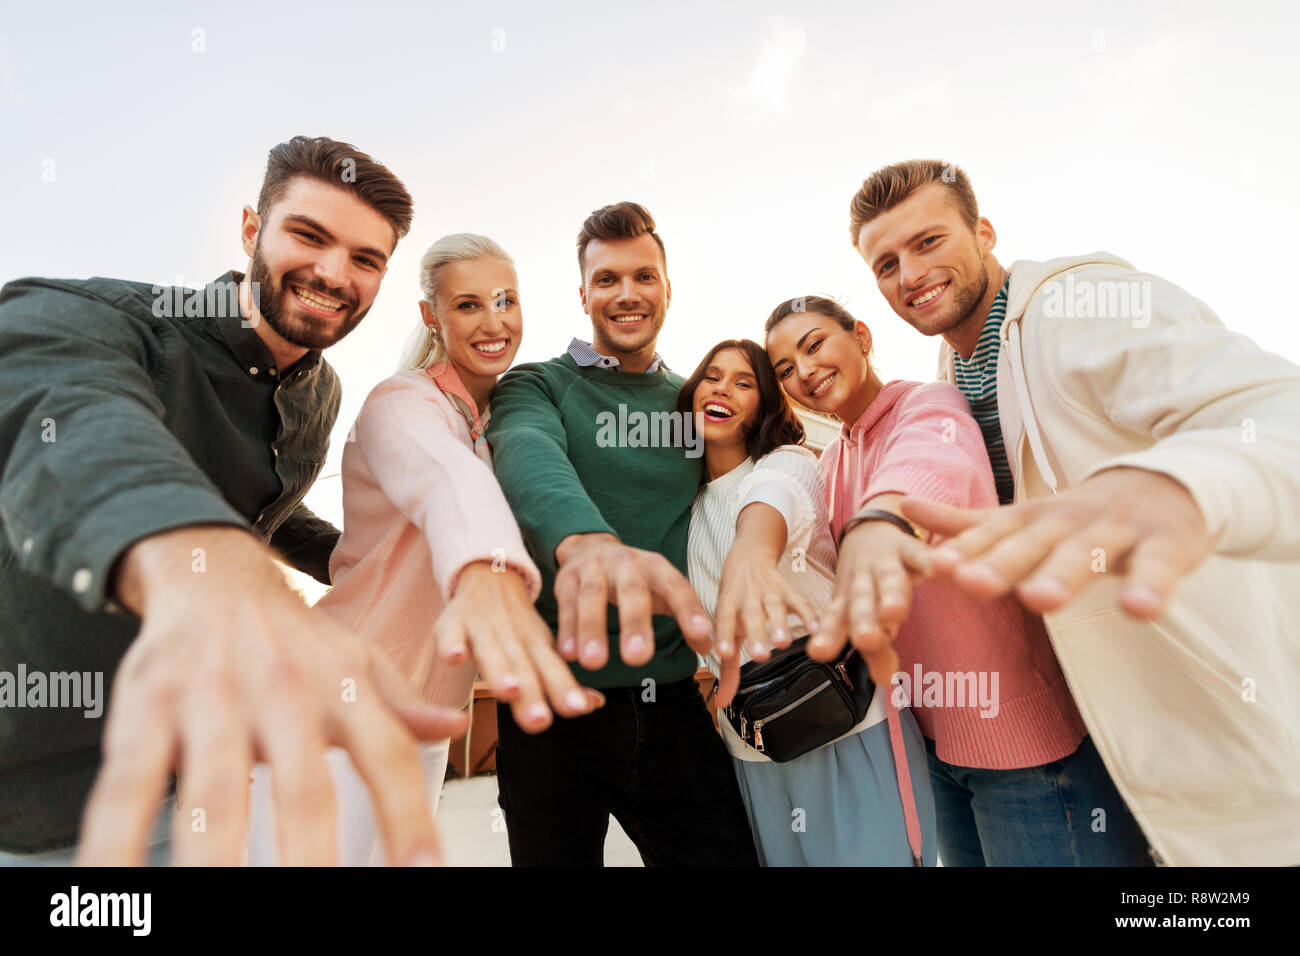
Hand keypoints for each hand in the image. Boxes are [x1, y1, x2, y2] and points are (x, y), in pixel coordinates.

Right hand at [77, 526, 467, 866]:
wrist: (211, 573)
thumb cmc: (290, 637)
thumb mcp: (356, 662)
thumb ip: (400, 706)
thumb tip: (453, 729)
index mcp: (340, 688)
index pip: (387, 756)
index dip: (410, 815)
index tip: (424, 871)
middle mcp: (282, 694)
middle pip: (303, 786)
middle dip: (313, 853)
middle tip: (316, 903)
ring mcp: (211, 702)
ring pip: (214, 794)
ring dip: (216, 860)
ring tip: (219, 903)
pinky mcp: (145, 711)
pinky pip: (128, 787)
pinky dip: (117, 841)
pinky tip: (115, 882)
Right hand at [435, 562, 603, 732]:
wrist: (488, 576)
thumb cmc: (517, 627)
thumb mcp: (542, 649)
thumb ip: (562, 681)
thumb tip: (594, 705)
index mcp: (535, 645)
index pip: (551, 669)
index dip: (563, 689)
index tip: (577, 708)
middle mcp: (512, 637)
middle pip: (522, 666)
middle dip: (532, 693)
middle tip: (541, 720)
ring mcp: (481, 629)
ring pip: (490, 652)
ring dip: (500, 672)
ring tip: (509, 692)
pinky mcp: (452, 623)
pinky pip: (450, 635)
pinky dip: (452, 646)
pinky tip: (454, 659)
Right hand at [553, 533, 711, 670]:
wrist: (589, 547)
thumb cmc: (634, 579)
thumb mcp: (663, 590)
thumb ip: (685, 616)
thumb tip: (709, 647)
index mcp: (656, 567)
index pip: (676, 587)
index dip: (689, 610)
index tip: (700, 636)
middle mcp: (626, 564)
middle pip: (632, 591)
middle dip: (635, 623)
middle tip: (638, 658)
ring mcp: (594, 569)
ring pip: (592, 597)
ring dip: (592, 629)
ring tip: (594, 662)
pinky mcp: (567, 579)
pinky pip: (565, 604)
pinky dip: (566, 629)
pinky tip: (568, 654)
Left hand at [711, 549, 818, 708]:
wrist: (749, 555)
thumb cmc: (734, 599)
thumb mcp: (727, 625)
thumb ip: (728, 666)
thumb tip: (722, 703)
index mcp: (727, 604)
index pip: (723, 619)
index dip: (723, 635)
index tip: (722, 652)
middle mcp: (747, 597)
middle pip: (751, 615)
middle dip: (756, 634)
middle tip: (761, 655)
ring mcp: (768, 591)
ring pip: (774, 607)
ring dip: (779, 623)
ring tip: (784, 643)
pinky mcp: (788, 589)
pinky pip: (800, 601)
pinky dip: (809, 614)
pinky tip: (817, 630)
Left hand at [813, 517, 931, 686]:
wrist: (871, 528)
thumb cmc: (867, 583)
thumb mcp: (867, 615)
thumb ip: (877, 651)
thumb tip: (886, 683)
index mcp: (847, 602)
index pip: (836, 621)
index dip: (828, 636)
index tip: (818, 652)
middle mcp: (862, 583)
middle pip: (861, 602)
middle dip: (863, 621)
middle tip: (865, 640)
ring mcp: (885, 564)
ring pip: (888, 580)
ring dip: (891, 595)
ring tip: (893, 612)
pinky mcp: (908, 547)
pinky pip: (918, 554)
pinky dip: (926, 561)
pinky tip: (935, 572)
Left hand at [900, 467, 1211, 618]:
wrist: (1170, 483)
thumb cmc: (1086, 515)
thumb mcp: (1026, 517)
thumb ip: (970, 522)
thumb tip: (906, 508)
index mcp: (1037, 517)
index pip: (995, 534)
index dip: (966, 549)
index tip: (935, 567)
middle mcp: (1071, 520)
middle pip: (1033, 544)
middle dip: (1001, 563)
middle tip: (969, 584)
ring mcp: (1120, 531)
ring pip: (1089, 554)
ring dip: (1063, 575)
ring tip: (1039, 600)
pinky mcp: (1168, 544)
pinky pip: (1158, 567)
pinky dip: (1151, 587)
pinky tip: (1141, 611)